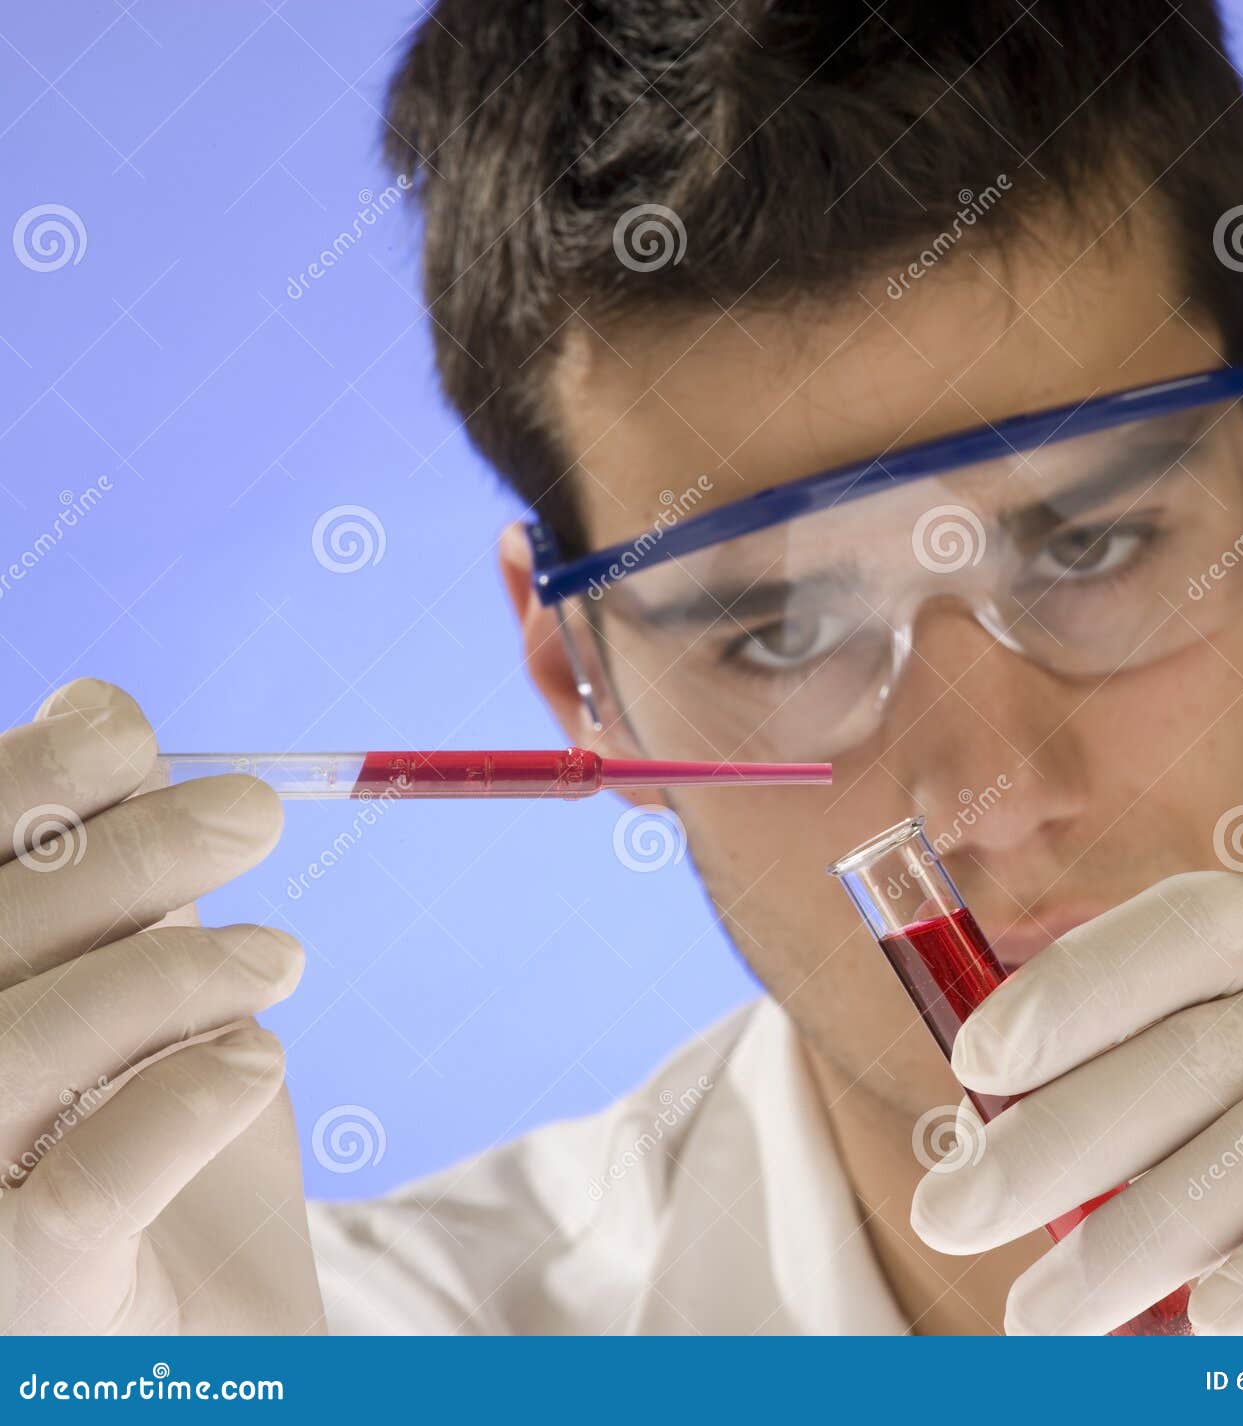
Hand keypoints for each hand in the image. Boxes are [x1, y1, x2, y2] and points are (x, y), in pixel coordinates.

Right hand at [0, 678, 323, 1333]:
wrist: (195, 1356)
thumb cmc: (147, 1152)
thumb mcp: (126, 990)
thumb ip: (101, 874)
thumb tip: (92, 701)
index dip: (15, 776)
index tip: (125, 733)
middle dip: (126, 851)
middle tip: (255, 814)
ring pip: (14, 1052)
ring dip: (171, 972)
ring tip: (282, 958)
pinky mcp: (18, 1306)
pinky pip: (86, 1192)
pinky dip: (185, 1103)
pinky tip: (253, 1062)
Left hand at [909, 871, 1242, 1334]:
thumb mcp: (1231, 1119)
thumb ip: (1135, 1110)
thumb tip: (980, 1146)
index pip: (1187, 927)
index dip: (1074, 983)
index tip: (971, 1063)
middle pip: (1205, 1046)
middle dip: (1058, 1139)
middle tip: (952, 1216)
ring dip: (1137, 1235)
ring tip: (1041, 1316)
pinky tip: (1212, 1322)